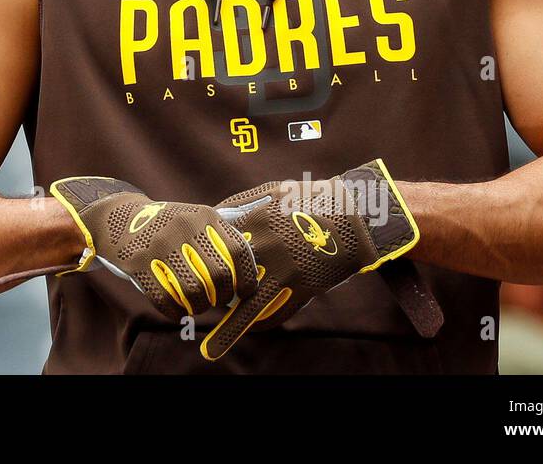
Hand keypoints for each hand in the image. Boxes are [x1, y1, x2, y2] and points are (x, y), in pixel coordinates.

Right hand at [50, 176, 259, 321]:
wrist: (119, 218)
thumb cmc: (167, 224)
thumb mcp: (195, 216)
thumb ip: (223, 231)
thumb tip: (257, 255)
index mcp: (204, 216)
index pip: (238, 252)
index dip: (246, 278)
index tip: (244, 292)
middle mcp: (184, 227)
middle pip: (219, 277)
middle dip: (221, 296)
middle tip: (217, 300)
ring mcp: (160, 245)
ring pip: (194, 292)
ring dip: (199, 306)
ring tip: (197, 304)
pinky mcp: (138, 264)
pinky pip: (166, 300)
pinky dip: (176, 311)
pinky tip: (177, 309)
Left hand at [199, 158, 420, 360]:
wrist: (352, 213)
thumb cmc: (306, 200)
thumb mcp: (270, 193)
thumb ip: (239, 205)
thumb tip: (211, 218)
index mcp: (252, 218)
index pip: (214, 247)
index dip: (200, 262)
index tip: (190, 273)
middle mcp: (264, 244)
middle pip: (226, 279)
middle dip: (211, 295)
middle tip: (196, 309)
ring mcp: (284, 267)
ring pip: (250, 306)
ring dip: (230, 330)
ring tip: (211, 350)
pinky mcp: (304, 284)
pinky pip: (279, 311)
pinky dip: (264, 323)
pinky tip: (253, 328)